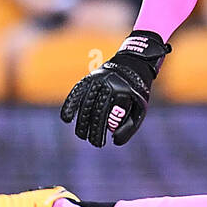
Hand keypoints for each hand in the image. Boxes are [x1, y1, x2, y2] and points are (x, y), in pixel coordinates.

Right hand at [59, 30, 170, 146]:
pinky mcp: (89, 79)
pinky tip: (66, 118)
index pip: (110, 114)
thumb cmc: (137, 91)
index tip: (103, 143)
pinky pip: (77, 92)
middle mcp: (108, 84)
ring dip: (81, 121)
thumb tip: (115, 141)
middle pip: (97, 110)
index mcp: (123, 91)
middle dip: (93, 129)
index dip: (103, 129)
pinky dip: (70, 105)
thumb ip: (130, 126)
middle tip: (92, 142)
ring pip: (86, 103)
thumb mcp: (140, 108)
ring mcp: (97, 80)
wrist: (133, 63)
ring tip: (81, 135)